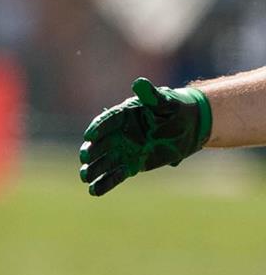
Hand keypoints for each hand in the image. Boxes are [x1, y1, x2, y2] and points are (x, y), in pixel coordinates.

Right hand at [78, 77, 211, 195]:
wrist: (190, 125)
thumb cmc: (176, 109)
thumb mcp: (165, 101)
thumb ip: (151, 95)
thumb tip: (139, 83)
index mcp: (123, 116)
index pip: (107, 122)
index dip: (98, 128)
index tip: (90, 135)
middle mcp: (119, 134)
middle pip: (101, 144)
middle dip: (92, 151)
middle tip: (85, 157)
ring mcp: (124, 150)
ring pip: (105, 161)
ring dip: (94, 169)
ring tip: (84, 176)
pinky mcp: (132, 165)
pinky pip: (115, 175)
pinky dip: (105, 183)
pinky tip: (94, 191)